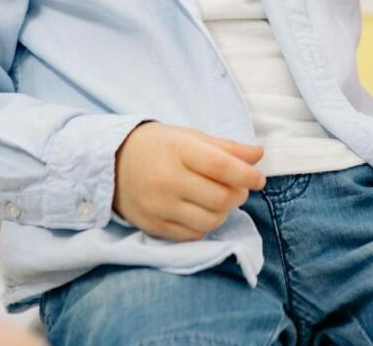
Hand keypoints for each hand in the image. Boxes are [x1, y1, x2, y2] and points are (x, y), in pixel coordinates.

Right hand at [113, 122, 265, 240]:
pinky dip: (205, 225)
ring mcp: (159, 206)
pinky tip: (202, 211)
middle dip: (239, 195)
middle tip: (238, 188)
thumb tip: (259, 155)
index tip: (259, 179)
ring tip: (220, 200)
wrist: (113, 163)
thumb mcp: (191, 137)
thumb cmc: (159, 146)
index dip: (246, 175)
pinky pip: (192, 235)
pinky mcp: (153, 227)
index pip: (221, 166)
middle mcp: (167, 180)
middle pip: (220, 198)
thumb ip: (226, 147)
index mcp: (178, 150)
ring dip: (224, 212)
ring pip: (209, 221)